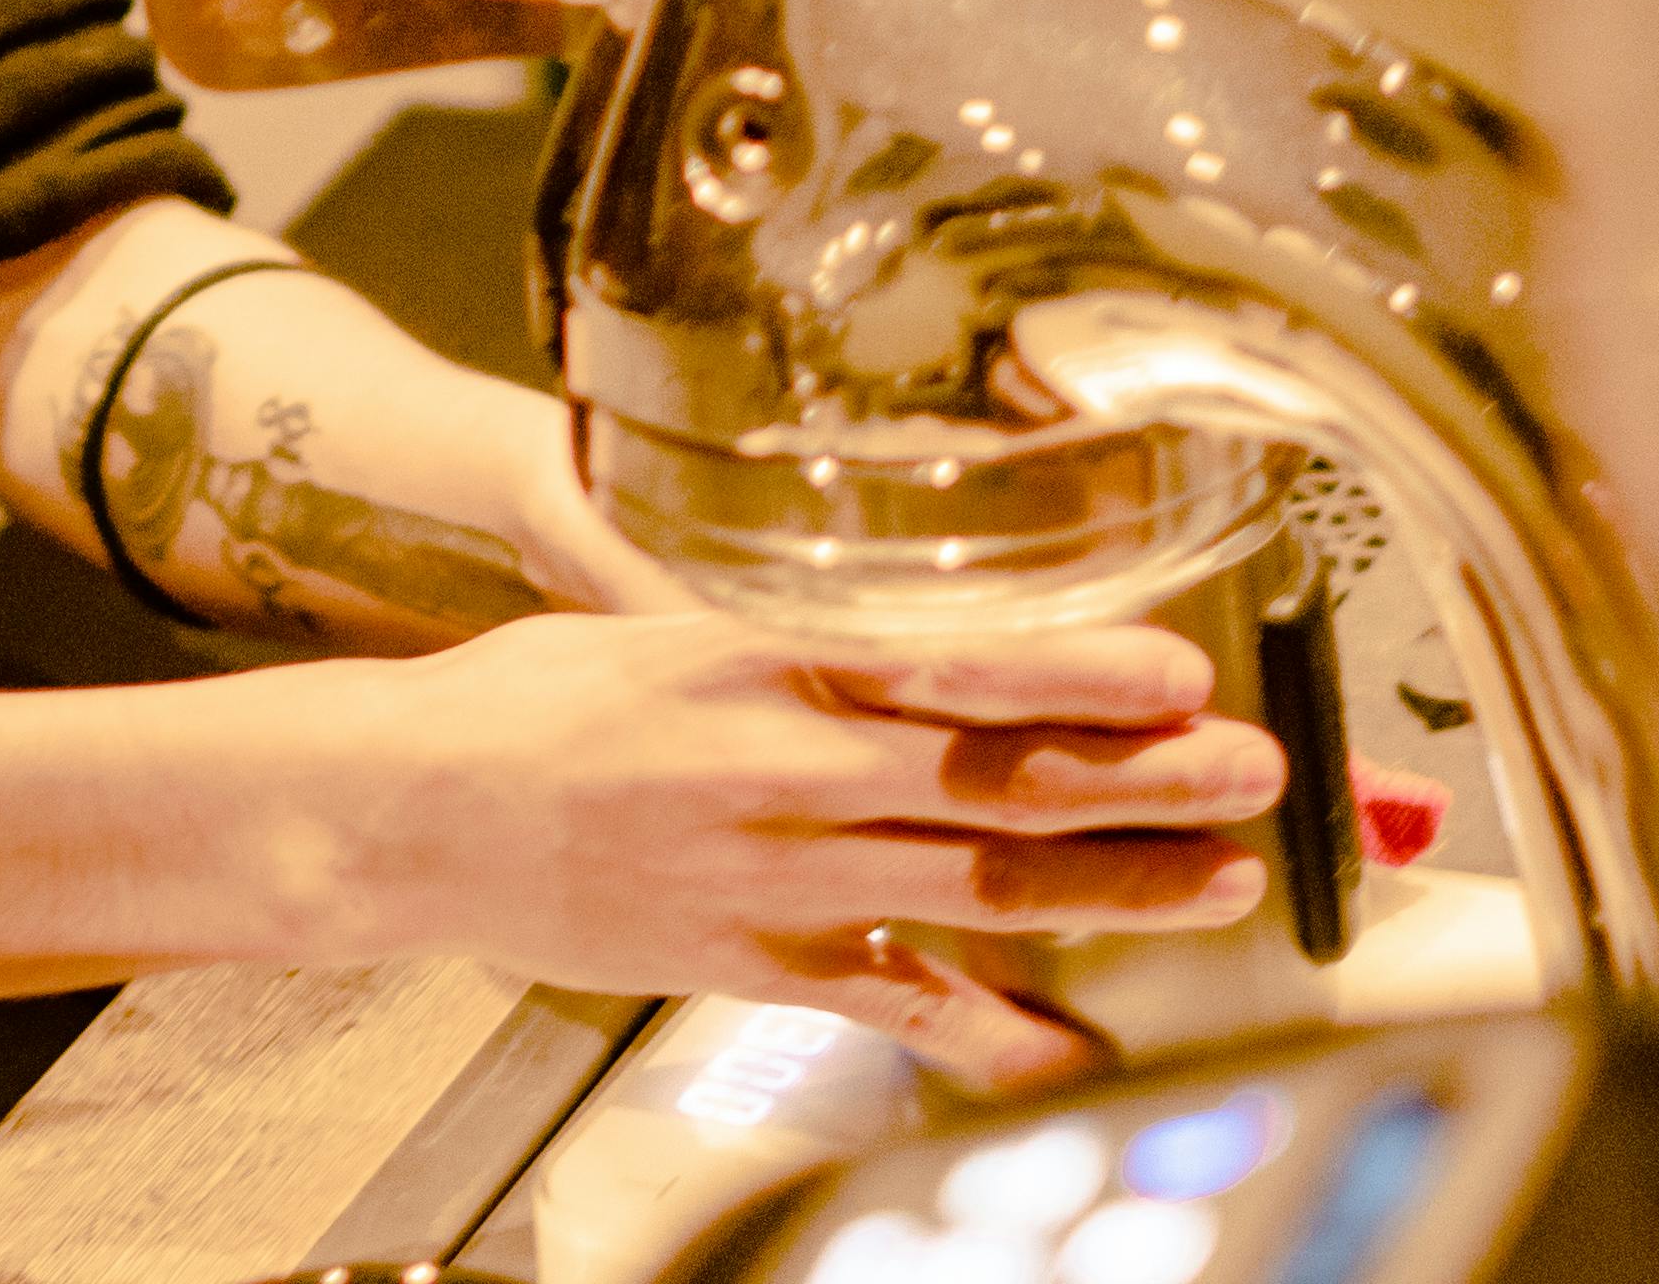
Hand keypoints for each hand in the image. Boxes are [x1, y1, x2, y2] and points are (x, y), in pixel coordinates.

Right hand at [270, 614, 1281, 1092]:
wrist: (405, 808)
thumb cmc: (531, 699)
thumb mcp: (661, 616)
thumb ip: (789, 624)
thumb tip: (910, 608)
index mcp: (760, 664)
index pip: (944, 661)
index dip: (1071, 674)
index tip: (1178, 669)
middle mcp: (779, 768)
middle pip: (990, 776)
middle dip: (1137, 780)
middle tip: (1253, 773)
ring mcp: (769, 876)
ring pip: (971, 884)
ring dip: (1107, 888)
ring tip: (1216, 883)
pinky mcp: (744, 963)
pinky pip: (891, 1000)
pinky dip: (986, 1030)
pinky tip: (1070, 1050)